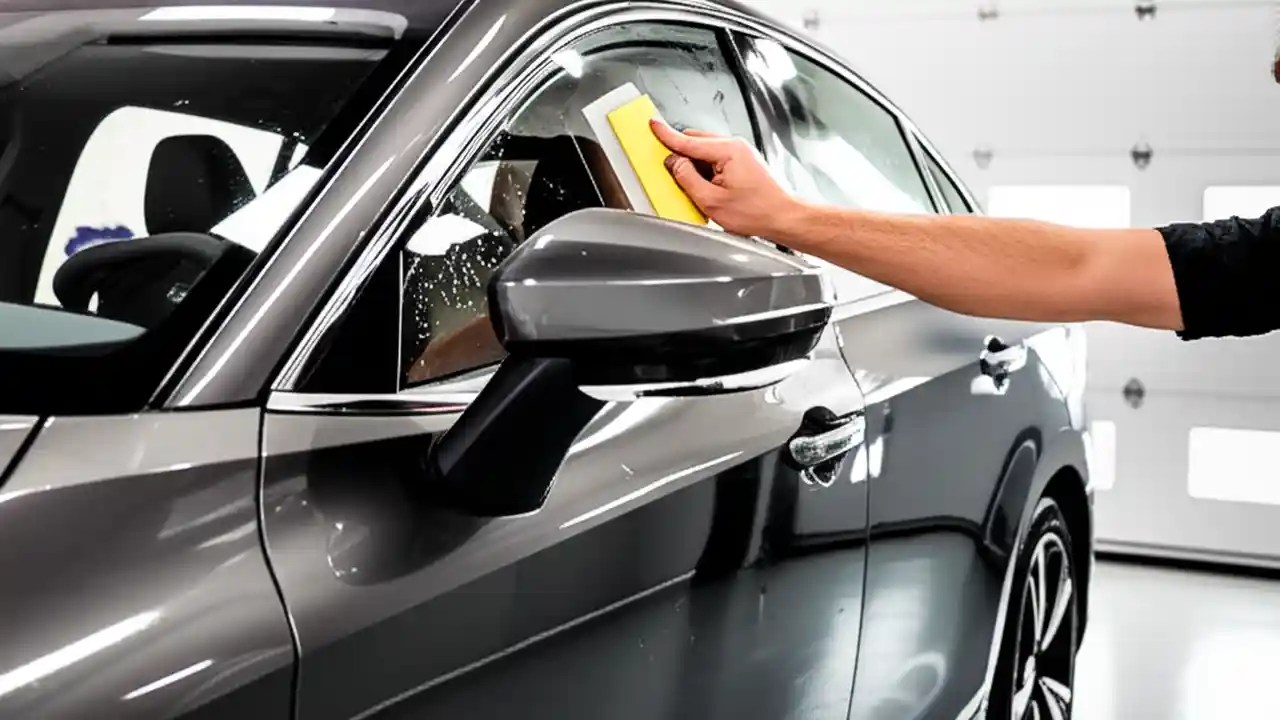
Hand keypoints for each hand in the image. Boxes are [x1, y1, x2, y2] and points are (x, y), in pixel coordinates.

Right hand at [650, 120, 802, 238]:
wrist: (782, 217)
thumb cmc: (756, 212)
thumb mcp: (711, 200)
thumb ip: (687, 178)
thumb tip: (673, 163)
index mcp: (727, 151)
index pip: (688, 140)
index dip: (666, 135)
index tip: (653, 126)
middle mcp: (735, 146)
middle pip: (696, 141)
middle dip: (680, 154)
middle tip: (668, 170)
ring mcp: (740, 152)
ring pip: (705, 150)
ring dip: (694, 164)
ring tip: (694, 188)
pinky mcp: (742, 161)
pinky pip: (716, 158)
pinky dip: (705, 169)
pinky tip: (706, 188)